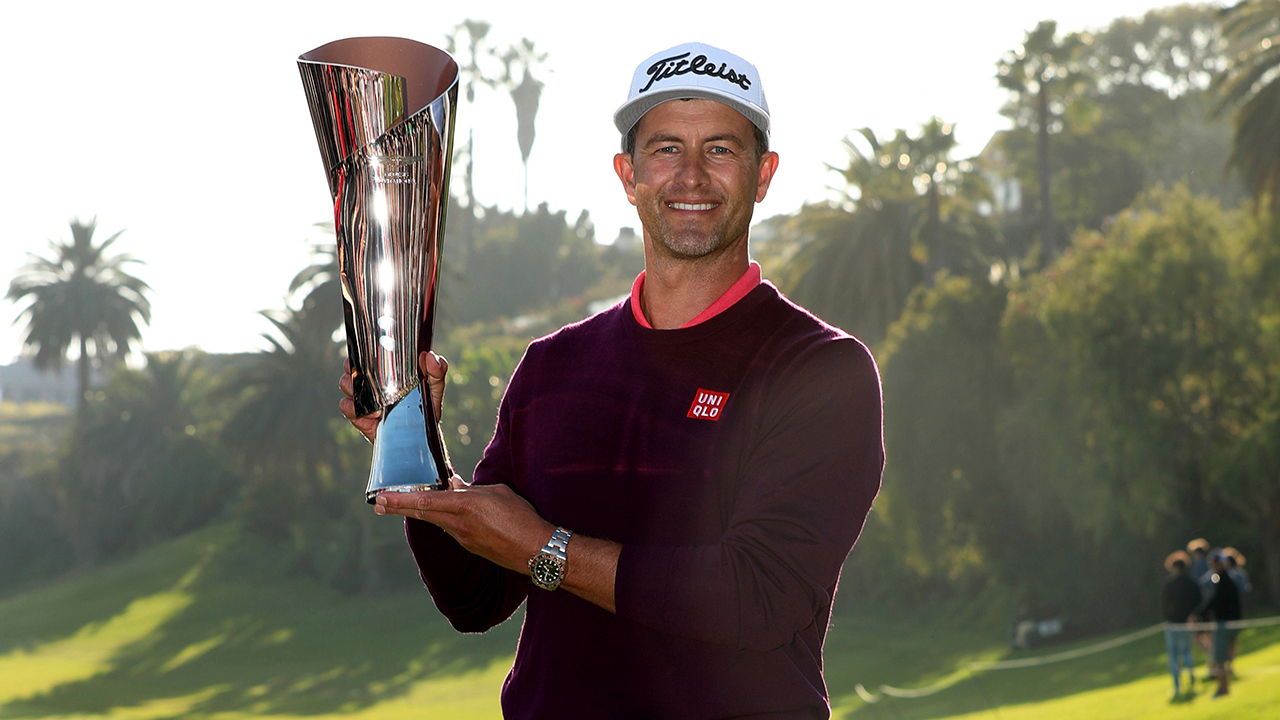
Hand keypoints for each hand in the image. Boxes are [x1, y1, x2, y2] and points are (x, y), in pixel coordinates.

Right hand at [340, 351, 448, 442]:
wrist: (419, 433)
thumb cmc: (426, 404)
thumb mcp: (435, 386)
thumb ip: (437, 370)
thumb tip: (429, 356)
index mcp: (384, 369)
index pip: (365, 353)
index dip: (362, 352)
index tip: (369, 356)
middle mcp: (369, 381)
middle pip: (350, 367)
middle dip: (355, 370)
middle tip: (371, 379)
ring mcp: (362, 398)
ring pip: (345, 384)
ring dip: (357, 390)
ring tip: (378, 402)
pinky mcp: (358, 416)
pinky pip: (346, 406)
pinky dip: (355, 408)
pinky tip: (373, 414)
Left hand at [374, 475, 553, 575]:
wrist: (536, 550)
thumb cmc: (522, 517)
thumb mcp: (498, 493)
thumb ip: (472, 489)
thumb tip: (454, 486)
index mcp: (466, 505)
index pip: (427, 500)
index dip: (402, 499)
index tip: (382, 497)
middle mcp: (459, 524)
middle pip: (422, 513)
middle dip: (398, 508)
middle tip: (378, 504)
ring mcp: (462, 537)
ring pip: (436, 521)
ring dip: (422, 512)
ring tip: (406, 504)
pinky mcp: (469, 546)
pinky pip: (451, 529)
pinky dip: (444, 519)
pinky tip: (446, 513)